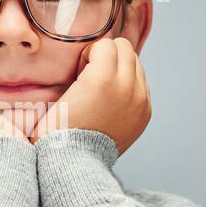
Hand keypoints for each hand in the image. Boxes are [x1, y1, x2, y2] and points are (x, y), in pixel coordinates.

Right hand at [30, 37, 151, 155]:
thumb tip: (94, 55)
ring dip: (120, 69)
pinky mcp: (146, 113)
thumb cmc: (60, 127)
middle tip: (92, 75)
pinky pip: (143, 84)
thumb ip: (83, 64)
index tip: (80, 71)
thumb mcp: (62, 89)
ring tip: (103, 88)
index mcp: (103, 78)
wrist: (75, 162)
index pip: (106, 44)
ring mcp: (140, 100)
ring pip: (136, 64)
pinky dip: (129, 85)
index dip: (89, 54)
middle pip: (125, 49)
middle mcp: (127, 86)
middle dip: (108, 57)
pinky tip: (113, 100)